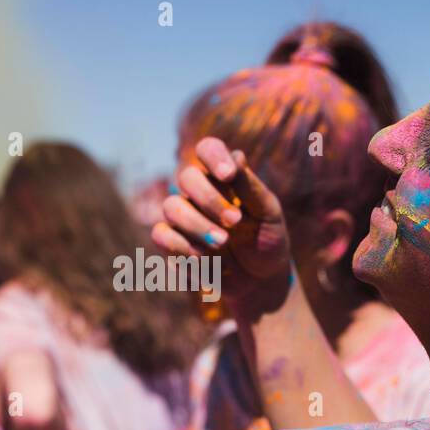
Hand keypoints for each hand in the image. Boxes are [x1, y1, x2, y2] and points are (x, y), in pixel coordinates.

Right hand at [152, 137, 292, 315]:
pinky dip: (183, 248)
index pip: (208, 149)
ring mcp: (182, 216)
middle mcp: (199, 191)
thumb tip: (237, 155)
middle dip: (210, 200)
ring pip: (171, 207)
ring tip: (223, 243)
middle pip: (186, 177)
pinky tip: (206, 261)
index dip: (213, 157)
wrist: (261, 280)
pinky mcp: (172, 242)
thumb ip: (250, 187)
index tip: (229, 175)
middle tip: (236, 222)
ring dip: (198, 226)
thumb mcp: (268, 213)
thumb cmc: (267, 239)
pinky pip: (162, 235)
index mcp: (224, 177)